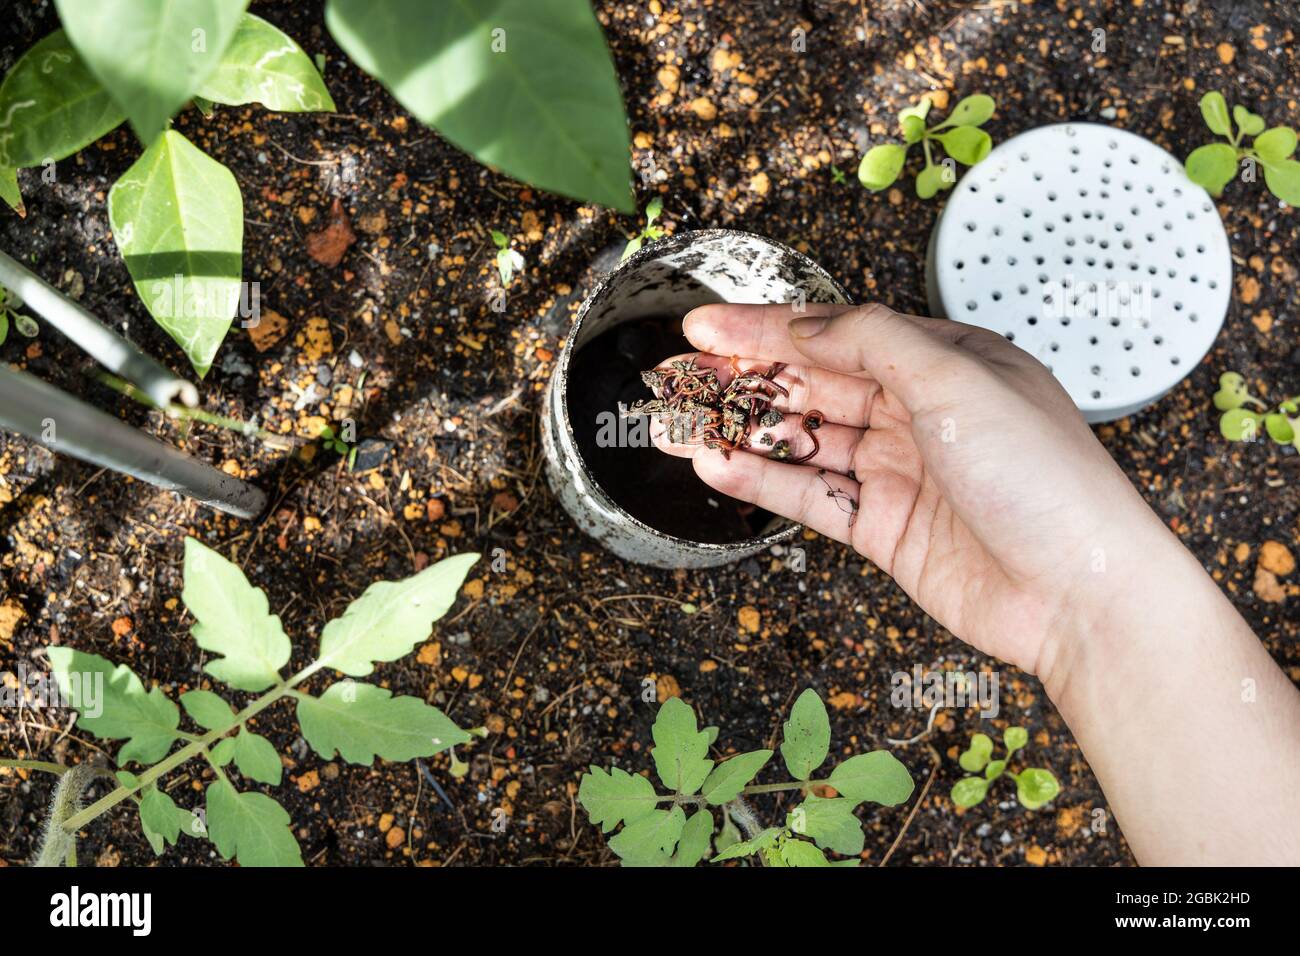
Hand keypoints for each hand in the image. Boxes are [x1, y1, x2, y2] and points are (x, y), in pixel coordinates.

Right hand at [654, 303, 1175, 687]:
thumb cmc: (1045, 478)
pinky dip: (761, 479)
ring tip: (675, 423)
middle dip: (740, 378)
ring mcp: (897, 472)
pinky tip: (716, 465)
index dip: (765, 328)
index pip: (836, 333)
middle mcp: (916, 413)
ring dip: (738, 431)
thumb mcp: (956, 380)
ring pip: (800, 441)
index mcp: (943, 362)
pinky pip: (808, 495)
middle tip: (677, 374)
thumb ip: (871, 342)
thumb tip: (803, 324)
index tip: (705, 327)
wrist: (1081, 593)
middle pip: (809, 385)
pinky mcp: (882, 527)